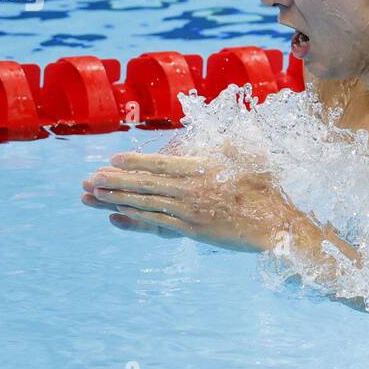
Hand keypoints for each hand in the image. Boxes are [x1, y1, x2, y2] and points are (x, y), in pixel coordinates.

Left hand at [81, 152, 297, 251]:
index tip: (113, 157)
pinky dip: (136, 218)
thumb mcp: (251, 161)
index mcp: (204, 167)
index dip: (136, 160)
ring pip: (147, 202)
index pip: (162, 162)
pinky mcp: (193, 230)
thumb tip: (225, 138)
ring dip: (118, 198)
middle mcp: (193, 188)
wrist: (277, 226)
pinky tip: (118, 215)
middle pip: (147, 182)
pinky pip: (158, 222)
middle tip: (90, 178)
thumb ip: (232, 148)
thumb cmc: (269, 192)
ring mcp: (191, 211)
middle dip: (116, 180)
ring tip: (95, 194)